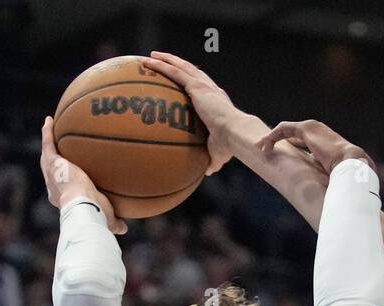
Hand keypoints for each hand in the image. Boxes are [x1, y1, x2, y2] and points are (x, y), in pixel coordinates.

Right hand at [39, 117, 125, 234]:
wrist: (83, 207)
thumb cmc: (94, 215)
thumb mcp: (105, 218)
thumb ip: (113, 223)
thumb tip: (123, 229)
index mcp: (62, 198)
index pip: (59, 188)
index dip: (61, 183)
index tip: (66, 177)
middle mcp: (53, 185)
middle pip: (51, 170)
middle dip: (52, 161)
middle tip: (55, 152)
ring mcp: (50, 173)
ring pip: (47, 154)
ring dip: (47, 142)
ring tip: (49, 128)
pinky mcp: (52, 162)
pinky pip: (48, 143)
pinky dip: (47, 132)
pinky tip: (49, 120)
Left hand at [142, 52, 236, 175]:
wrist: (234, 133)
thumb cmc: (229, 145)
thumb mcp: (219, 153)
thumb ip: (211, 160)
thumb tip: (207, 171)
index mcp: (216, 100)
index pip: (203, 87)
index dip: (192, 81)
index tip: (183, 80)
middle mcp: (210, 89)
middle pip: (191, 71)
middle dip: (177, 64)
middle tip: (163, 60)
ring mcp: (203, 86)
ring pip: (182, 67)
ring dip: (166, 60)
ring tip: (152, 56)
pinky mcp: (197, 86)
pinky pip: (175, 72)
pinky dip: (161, 66)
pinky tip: (148, 62)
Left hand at [257, 119, 374, 175]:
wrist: (352, 163)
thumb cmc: (347, 174)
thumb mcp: (334, 176)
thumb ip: (327, 179)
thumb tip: (328, 195)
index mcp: (326, 141)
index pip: (306, 141)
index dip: (294, 146)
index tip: (284, 155)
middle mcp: (319, 131)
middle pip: (293, 133)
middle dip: (279, 140)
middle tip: (266, 150)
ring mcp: (312, 128)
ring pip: (286, 130)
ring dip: (271, 139)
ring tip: (260, 148)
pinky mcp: (306, 129)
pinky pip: (283, 130)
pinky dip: (272, 137)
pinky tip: (264, 148)